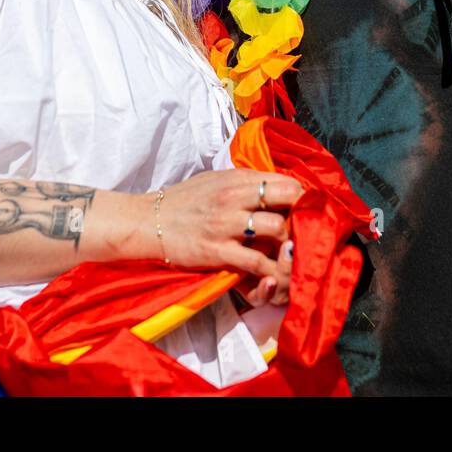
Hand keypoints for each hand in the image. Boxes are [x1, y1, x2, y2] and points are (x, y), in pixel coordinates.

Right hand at [145, 169, 303, 302]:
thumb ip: (245, 181)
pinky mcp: (217, 251)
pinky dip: (269, 270)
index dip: (301, 197)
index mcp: (237, 179)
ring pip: (277, 228)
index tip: (302, 211)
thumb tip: (275, 184)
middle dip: (300, 217)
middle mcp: (234, 197)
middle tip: (300, 232)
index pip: (286, 181)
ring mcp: (226, 224)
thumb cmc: (184, 201)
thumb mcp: (216, 179)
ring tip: (287, 252)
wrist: (149, 221)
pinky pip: (256, 261)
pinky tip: (271, 272)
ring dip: (287, 243)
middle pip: (288, 199)